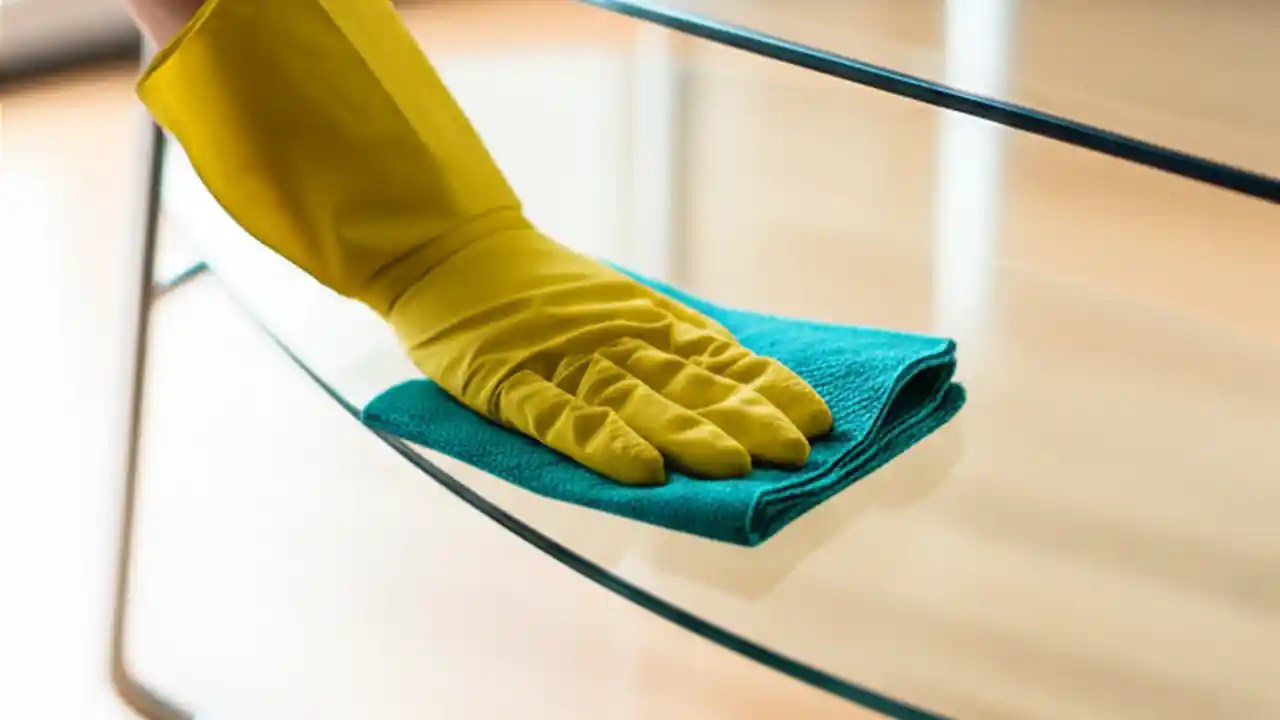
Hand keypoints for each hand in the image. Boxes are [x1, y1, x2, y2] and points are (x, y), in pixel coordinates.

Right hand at [381, 228, 832, 484]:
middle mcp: (612, 341)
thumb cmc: (537, 290)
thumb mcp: (614, 304)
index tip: (817, 422)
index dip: (767, 391)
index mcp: (643, 323)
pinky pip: (560, 418)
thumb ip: (665, 343)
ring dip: (687, 433)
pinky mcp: (507, 382)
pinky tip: (642, 471)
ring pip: (634, 401)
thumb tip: (741, 387)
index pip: (718, 360)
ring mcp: (560, 361)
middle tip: (792, 455)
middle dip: (742, 419)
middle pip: (687, 385)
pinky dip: (603, 444)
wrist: (450, 249)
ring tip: (734, 467)